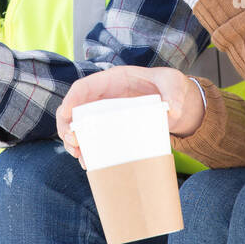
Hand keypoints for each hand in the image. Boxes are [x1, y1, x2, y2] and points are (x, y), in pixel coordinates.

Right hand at [55, 66, 205, 168]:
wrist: (178, 102)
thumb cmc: (171, 86)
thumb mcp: (174, 84)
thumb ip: (173, 94)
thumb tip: (171, 112)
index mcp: (113, 80)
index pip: (84, 87)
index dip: (71, 99)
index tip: (65, 114)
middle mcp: (105, 97)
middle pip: (75, 109)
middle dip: (68, 126)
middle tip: (72, 143)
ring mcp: (107, 114)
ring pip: (80, 127)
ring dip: (75, 142)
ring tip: (80, 157)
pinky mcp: (113, 129)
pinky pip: (94, 140)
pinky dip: (89, 151)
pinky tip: (91, 163)